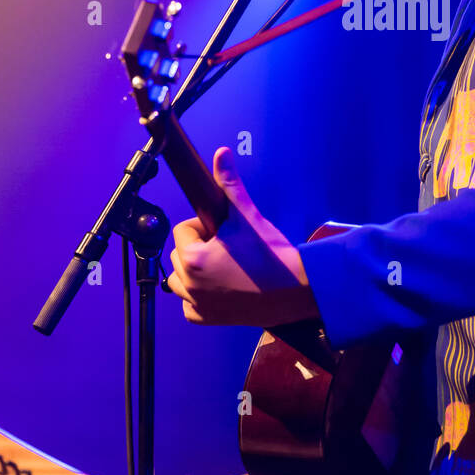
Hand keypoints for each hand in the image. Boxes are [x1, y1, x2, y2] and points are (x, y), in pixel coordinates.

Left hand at [166, 147, 318, 326]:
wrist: (295, 289)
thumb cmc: (272, 255)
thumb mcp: (248, 216)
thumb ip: (229, 185)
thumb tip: (222, 155)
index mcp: (194, 258)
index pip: (183, 230)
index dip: (203, 226)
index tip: (224, 231)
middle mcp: (190, 284)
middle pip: (178, 254)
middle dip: (198, 247)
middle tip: (228, 247)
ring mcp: (198, 304)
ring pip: (179, 279)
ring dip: (194, 271)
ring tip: (223, 265)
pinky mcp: (207, 318)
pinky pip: (189, 304)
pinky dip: (199, 296)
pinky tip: (221, 285)